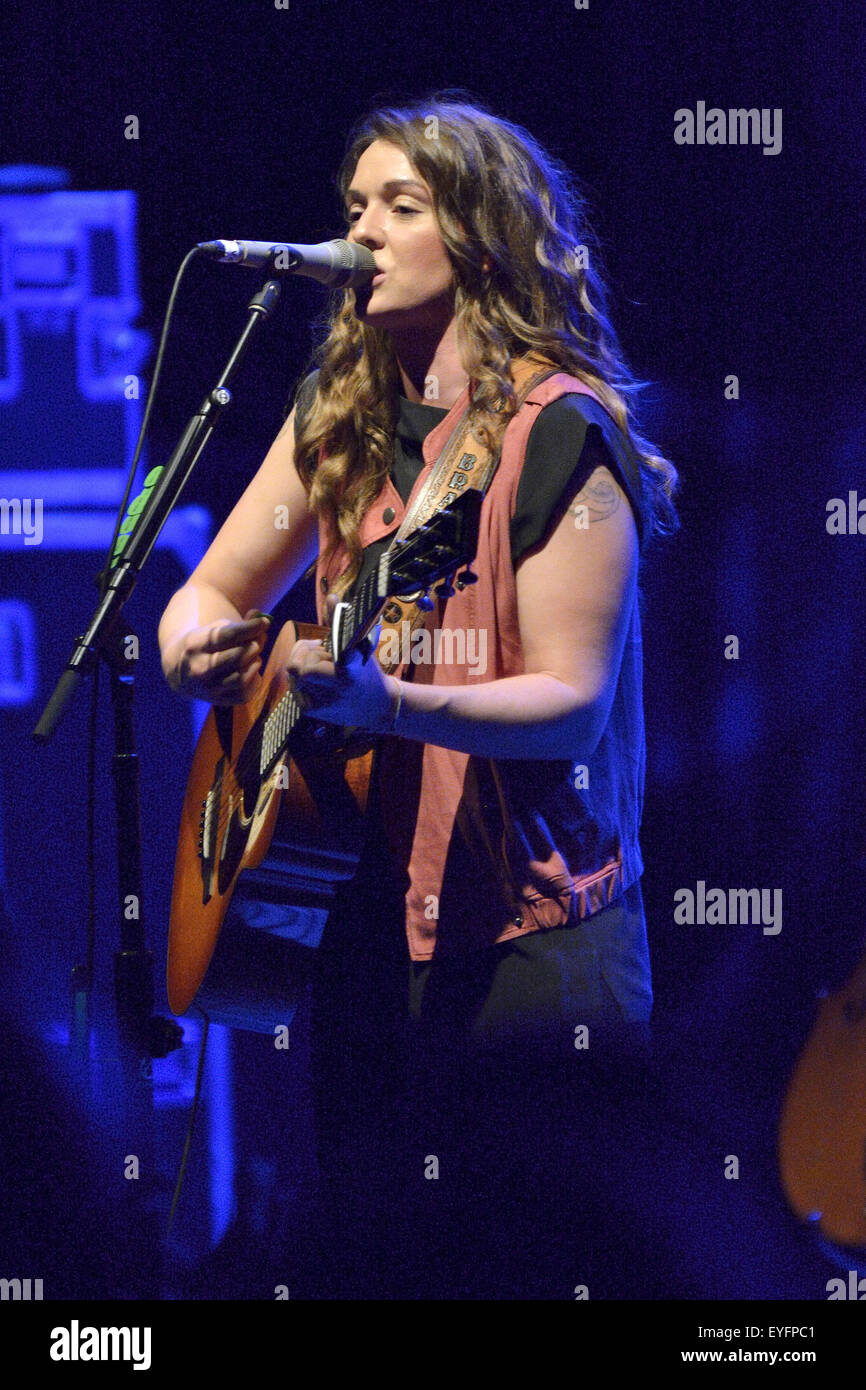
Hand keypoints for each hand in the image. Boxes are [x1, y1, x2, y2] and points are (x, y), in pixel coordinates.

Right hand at [164, 611, 270, 704]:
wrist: (180, 671)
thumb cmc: (205, 645)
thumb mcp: (214, 630)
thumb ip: (239, 625)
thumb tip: (262, 619)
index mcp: (196, 645)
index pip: (228, 636)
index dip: (251, 628)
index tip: (265, 622)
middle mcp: (200, 669)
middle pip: (238, 657)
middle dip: (255, 645)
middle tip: (260, 638)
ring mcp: (209, 688)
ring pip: (243, 677)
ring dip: (255, 662)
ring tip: (252, 655)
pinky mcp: (219, 701)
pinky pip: (246, 692)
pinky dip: (254, 679)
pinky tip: (248, 670)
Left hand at [287, 614, 396, 732]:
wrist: (376, 706)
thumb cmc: (366, 671)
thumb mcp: (359, 646)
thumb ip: (340, 622)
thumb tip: (330, 596)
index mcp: (348, 672)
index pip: (320, 660)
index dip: (314, 650)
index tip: (319, 641)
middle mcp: (334, 690)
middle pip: (300, 664)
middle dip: (308, 653)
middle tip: (323, 651)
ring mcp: (321, 703)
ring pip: (294, 674)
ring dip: (305, 664)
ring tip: (324, 666)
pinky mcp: (311, 711)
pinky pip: (294, 685)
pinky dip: (302, 677)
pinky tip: (319, 678)